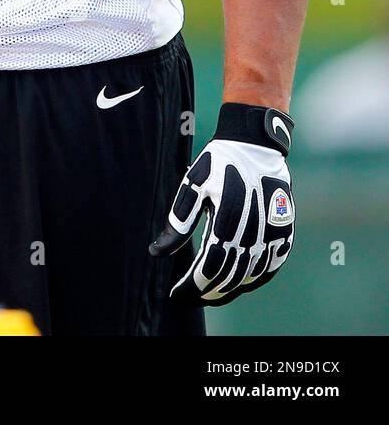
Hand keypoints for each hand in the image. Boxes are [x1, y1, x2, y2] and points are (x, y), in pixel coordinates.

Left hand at [151, 103, 294, 304]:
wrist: (256, 145)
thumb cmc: (218, 163)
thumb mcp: (192, 186)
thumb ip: (178, 222)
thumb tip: (158, 252)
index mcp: (228, 220)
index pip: (209, 267)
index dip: (192, 286)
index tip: (176, 294)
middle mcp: (254, 232)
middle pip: (229, 276)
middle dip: (207, 292)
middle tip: (189, 297)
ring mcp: (273, 235)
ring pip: (250, 276)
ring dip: (229, 289)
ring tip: (208, 293)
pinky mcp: (285, 233)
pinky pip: (270, 267)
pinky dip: (253, 279)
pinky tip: (238, 283)